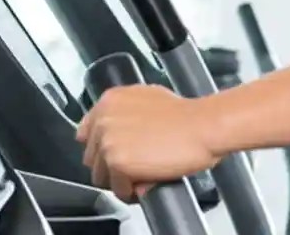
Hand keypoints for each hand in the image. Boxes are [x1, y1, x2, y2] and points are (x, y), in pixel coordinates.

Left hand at [77, 85, 223, 201]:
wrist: (203, 126)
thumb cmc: (186, 115)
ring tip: (143, 176)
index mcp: (109, 101)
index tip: (115, 154)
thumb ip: (127, 111)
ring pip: (101, 176)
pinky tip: (147, 182)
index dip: (103, 148)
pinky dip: (132, 191)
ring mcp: (108, 141)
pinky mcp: (117, 162)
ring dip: (120, 180)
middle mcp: (103, 119)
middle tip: (135, 168)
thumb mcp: (149, 98)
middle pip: (92, 158)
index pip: (87, 133)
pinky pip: (118, 189)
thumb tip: (122, 132)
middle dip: (112, 166)